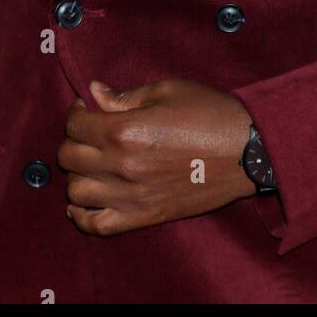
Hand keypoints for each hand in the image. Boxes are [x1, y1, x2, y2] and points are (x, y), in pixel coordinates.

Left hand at [57, 77, 256, 235]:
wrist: (246, 151)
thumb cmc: (210, 113)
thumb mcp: (166, 91)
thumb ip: (124, 96)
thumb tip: (94, 92)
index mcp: (125, 130)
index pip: (76, 125)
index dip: (77, 112)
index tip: (87, 107)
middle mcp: (122, 166)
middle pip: (70, 157)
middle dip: (74, 140)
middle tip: (90, 132)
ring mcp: (131, 196)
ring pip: (76, 192)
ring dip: (77, 174)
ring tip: (92, 162)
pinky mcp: (144, 217)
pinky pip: (96, 225)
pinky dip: (82, 215)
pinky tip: (85, 200)